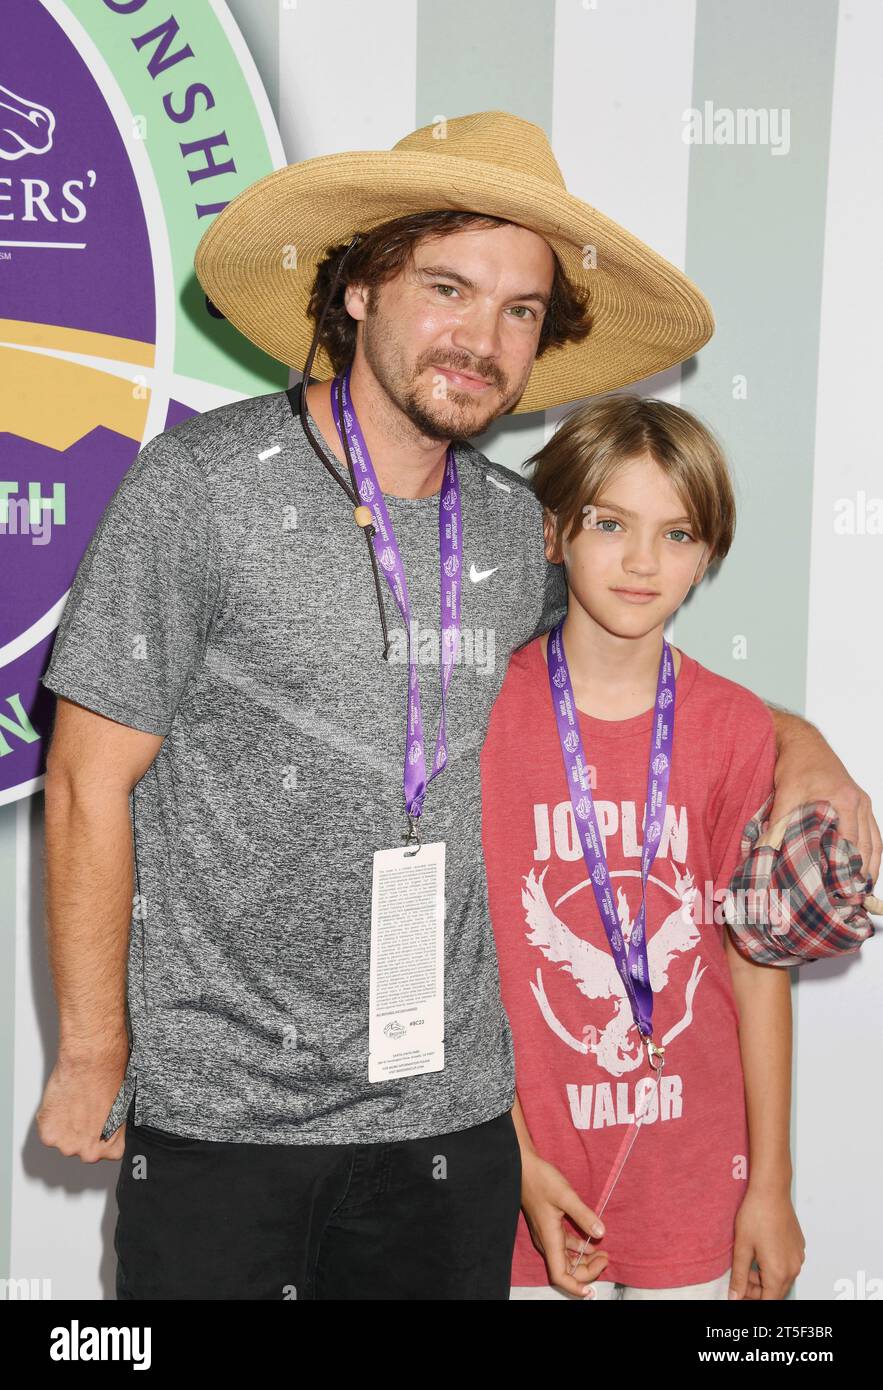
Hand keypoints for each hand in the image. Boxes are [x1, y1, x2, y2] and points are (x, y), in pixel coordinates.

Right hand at [36, 1041, 128, 1161]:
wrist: (91, 1062)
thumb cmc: (110, 1079)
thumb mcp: (122, 1110)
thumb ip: (114, 1129)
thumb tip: (110, 1130)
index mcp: (112, 1149)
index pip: (107, 1152)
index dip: (103, 1135)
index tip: (100, 1124)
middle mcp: (88, 1153)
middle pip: (83, 1148)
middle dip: (83, 1132)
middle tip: (85, 1111)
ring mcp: (66, 1145)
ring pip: (65, 1140)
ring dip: (66, 1127)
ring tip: (75, 1104)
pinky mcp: (48, 1134)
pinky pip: (49, 1132)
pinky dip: (52, 1120)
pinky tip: (64, 1103)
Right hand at [520, 1148, 610, 1297]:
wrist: (524, 1167)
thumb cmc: (540, 1180)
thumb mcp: (565, 1195)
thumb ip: (583, 1214)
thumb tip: (601, 1232)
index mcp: (549, 1239)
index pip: (560, 1275)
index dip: (575, 1287)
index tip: (591, 1290)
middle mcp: (547, 1242)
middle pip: (566, 1270)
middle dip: (587, 1270)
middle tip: (606, 1258)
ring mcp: (548, 1235)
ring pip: (567, 1259)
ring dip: (585, 1260)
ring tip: (603, 1252)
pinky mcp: (550, 1227)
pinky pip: (565, 1246)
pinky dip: (579, 1249)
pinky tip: (591, 1241)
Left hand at [729, 1187, 804, 1299]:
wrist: (771, 1190)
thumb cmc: (755, 1214)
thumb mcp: (742, 1247)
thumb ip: (738, 1276)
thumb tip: (734, 1297)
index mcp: (778, 1271)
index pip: (768, 1301)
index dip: (751, 1299)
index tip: (739, 1294)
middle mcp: (793, 1268)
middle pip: (776, 1292)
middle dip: (758, 1290)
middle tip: (740, 1277)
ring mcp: (798, 1257)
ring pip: (782, 1279)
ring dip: (765, 1278)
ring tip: (748, 1262)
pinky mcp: (799, 1247)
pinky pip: (788, 1265)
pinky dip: (774, 1266)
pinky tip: (761, 1251)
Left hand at [769, 720, 880, 885]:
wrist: (803, 742)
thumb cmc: (796, 764)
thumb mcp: (786, 792)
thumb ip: (780, 821)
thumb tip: (766, 850)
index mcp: (845, 801)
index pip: (852, 844)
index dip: (848, 869)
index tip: (843, 890)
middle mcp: (859, 802)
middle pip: (869, 846)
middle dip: (863, 873)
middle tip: (854, 898)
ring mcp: (862, 801)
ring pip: (875, 840)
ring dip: (871, 865)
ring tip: (863, 890)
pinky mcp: (859, 801)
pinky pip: (873, 831)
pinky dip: (872, 850)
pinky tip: (866, 866)